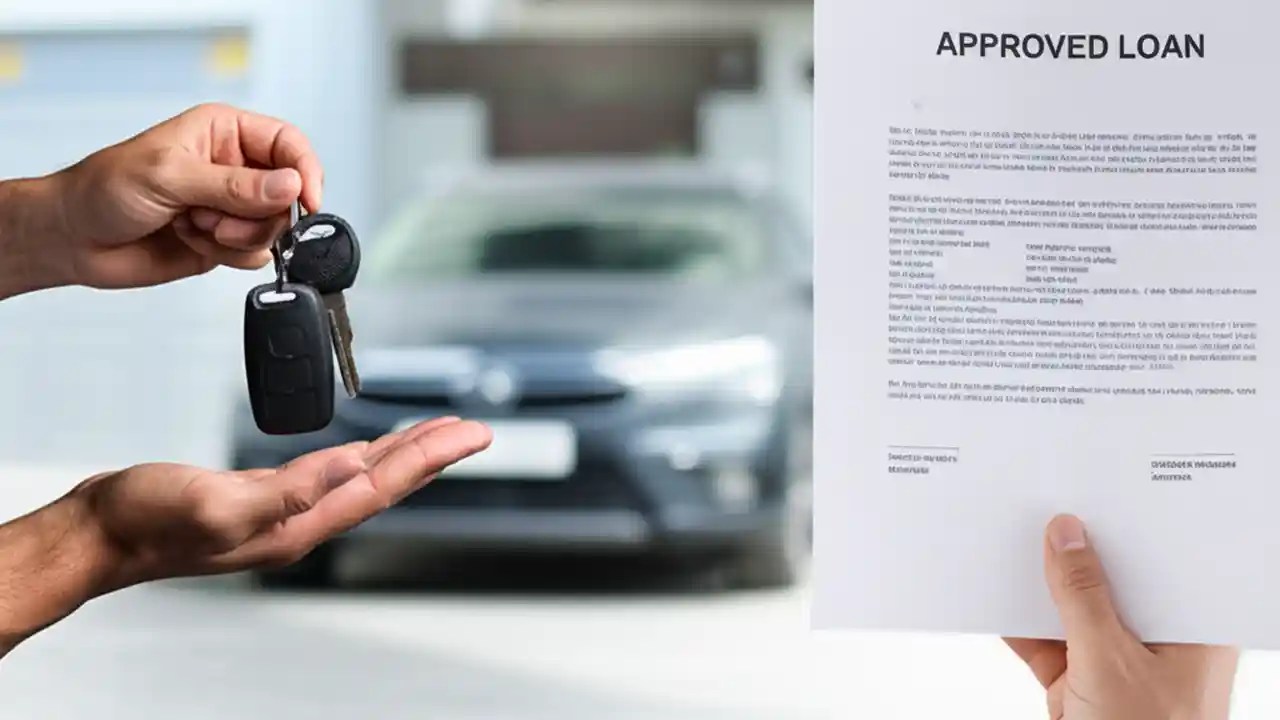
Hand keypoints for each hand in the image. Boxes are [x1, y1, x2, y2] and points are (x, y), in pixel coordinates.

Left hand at [13, 102, 322, 293]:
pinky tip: (192, 240)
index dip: (304, 172)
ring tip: (194, 226)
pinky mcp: (225, 240)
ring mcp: (231, 206)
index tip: (306, 201)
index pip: (288, 144)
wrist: (74, 238)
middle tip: (218, 216)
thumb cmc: (103, 190)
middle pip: (288, 193)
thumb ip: (234, 184)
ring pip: (273, 228)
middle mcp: (234, 167)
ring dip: (236, 236)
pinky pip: (254, 254)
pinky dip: (227, 254)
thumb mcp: (170, 177)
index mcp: (224, 133)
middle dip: (257, 213)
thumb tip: (289, 185)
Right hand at [74, 417, 487, 588]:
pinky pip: (330, 473)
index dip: (430, 456)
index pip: (382, 485)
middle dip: (431, 452)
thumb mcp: (216, 503)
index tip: (471, 434)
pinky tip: (363, 449)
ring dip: (401, 453)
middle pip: (383, 482)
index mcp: (297, 523)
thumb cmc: (145, 522)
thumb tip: (353, 466)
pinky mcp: (261, 495)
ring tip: (436, 434)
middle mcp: (299, 521)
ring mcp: (281, 510)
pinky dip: (359, 455)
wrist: (100, 532)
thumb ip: (289, 490)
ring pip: (361, 478)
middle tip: (472, 429)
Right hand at [1005, 515, 1238, 719]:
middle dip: (1076, 549)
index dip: (1128, 524)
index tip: (1091, 490)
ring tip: (1005, 538)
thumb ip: (1083, 598)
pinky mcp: (1077, 682)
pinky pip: (1043, 641)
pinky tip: (991, 591)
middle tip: (1040, 503)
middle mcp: (1156, 640)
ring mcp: (1114, 661)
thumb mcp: (1110, 662)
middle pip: (1112, 580)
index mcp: (1190, 631)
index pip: (1160, 561)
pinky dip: (1017, 622)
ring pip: (1072, 608)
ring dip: (1038, 584)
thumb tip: (1066, 536)